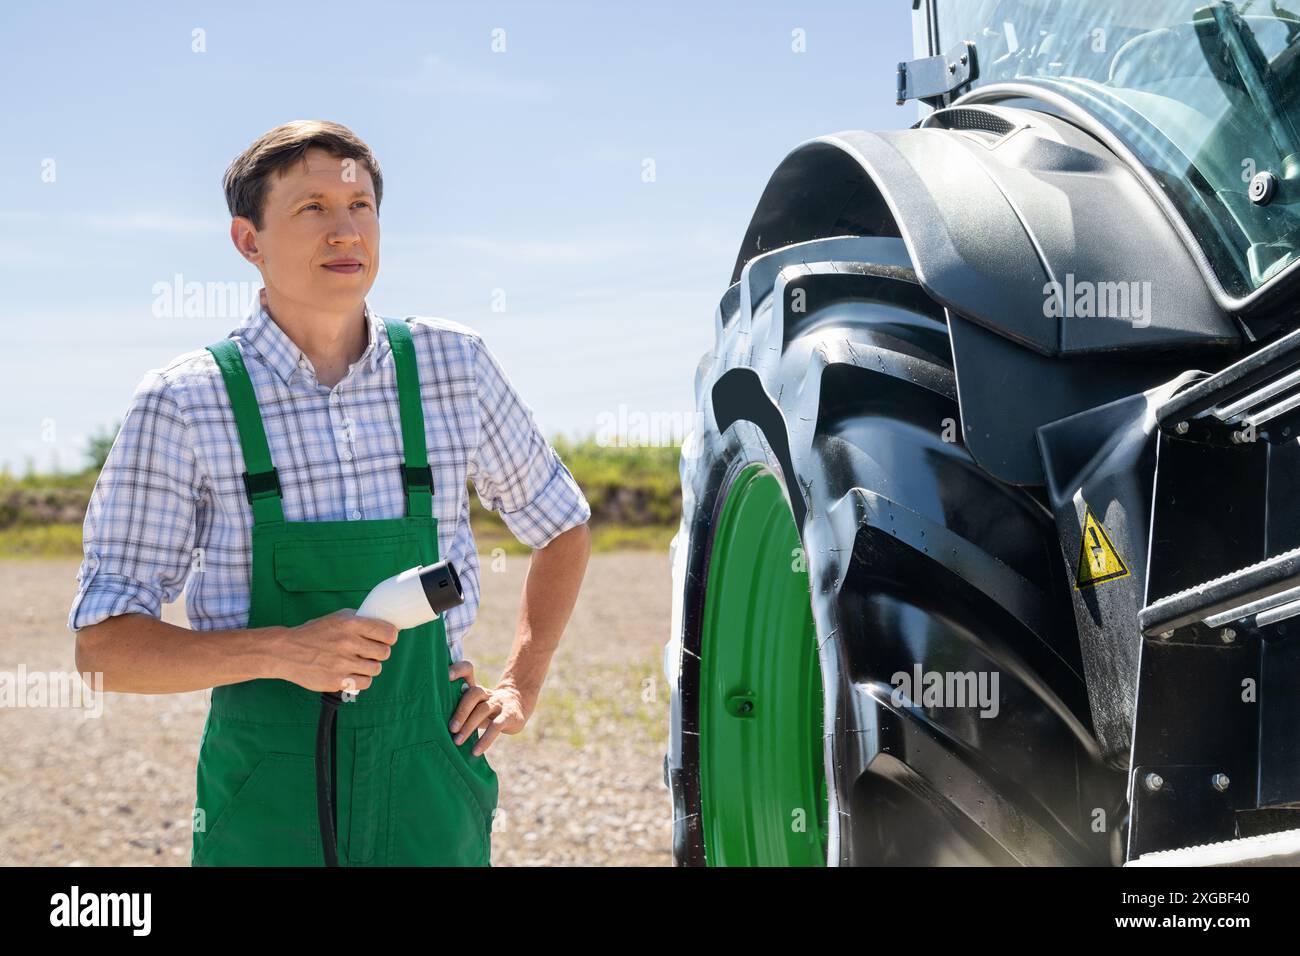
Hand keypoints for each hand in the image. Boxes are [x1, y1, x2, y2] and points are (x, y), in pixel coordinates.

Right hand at [269, 609, 398, 694]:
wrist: (286, 651)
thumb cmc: (314, 633)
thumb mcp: (337, 618)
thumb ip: (361, 619)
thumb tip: (385, 625)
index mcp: (351, 624)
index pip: (389, 633)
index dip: (390, 637)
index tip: (385, 639)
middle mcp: (348, 643)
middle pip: (384, 653)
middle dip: (378, 652)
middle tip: (368, 652)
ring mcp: (342, 663)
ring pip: (376, 669)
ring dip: (369, 667)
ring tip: (358, 663)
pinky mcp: (337, 681)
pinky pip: (364, 683)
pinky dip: (361, 680)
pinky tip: (352, 673)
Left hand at [448, 659, 527, 755]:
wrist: (518, 706)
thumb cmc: (486, 710)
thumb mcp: (474, 706)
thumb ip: (458, 710)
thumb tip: (432, 726)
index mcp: (475, 688)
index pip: (468, 670)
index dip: (458, 670)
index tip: (446, 676)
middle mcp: (487, 693)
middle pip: (474, 694)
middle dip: (461, 711)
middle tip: (450, 728)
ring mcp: (499, 703)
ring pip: (483, 710)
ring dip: (469, 726)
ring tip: (458, 742)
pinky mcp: (510, 716)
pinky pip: (497, 726)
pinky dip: (486, 740)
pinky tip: (476, 751)